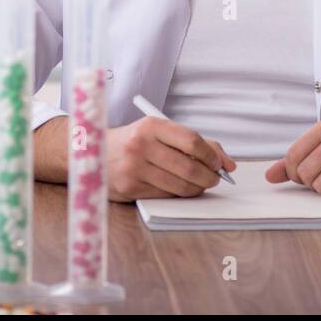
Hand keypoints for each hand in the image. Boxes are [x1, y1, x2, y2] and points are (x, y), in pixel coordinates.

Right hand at [106, 117, 236, 202]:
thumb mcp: (159, 132)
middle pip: (189, 166)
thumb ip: (194, 143)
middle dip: (209, 176)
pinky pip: (166, 195)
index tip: (220, 163)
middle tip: (214, 178)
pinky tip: (179, 188)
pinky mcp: (130, 188)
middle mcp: (141, 145)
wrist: (93, 152)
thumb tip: (227, 163)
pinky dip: (179, 194)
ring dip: (197, 188)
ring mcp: (134, 168)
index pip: (191, 140)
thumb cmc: (134, 142)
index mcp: (151, 126)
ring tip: (200, 184)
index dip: (211, 155)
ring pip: (180, 185)